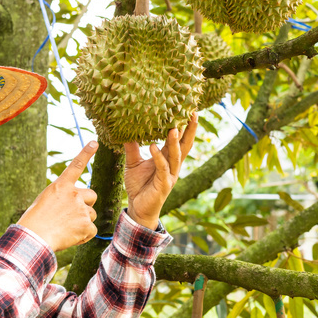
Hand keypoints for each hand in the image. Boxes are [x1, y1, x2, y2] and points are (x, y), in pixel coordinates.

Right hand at [18, 141, 98, 251]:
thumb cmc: (34, 221)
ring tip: (66, 228)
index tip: (95, 142)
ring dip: (83, 221)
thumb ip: (61, 197)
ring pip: (91, 214)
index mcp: (61, 185)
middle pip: (92, 195)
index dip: (86, 153)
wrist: (34, 237)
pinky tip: (70, 237)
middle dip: (86, 204)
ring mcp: (82, 209)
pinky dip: (83, 235)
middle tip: (73, 214)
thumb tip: (73, 205)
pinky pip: (91, 230)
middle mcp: (74, 194)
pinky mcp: (86, 224)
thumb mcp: (44, 201)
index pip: (76, 165)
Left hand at [123, 112, 197, 228]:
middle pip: (185, 145)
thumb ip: (132, 147)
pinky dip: (158, 157)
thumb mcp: (133, 162)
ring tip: (173, 128)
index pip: (179, 139)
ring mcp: (170, 175)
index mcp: (167, 158)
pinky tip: (153, 146)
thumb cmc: (138, 185)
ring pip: (176, 156)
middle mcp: (172, 165)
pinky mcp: (164, 185)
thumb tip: (124, 130)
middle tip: (192, 113)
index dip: (184, 125)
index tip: (188, 109)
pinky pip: (162, 168)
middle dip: (189, 130)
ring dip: (175, 142)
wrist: (138, 208)